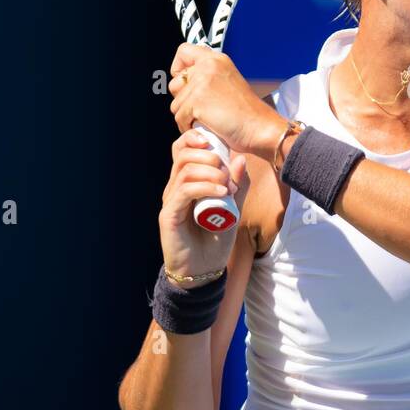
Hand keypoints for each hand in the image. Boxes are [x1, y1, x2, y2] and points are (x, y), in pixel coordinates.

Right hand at [159, 128, 250, 282]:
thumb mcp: (234, 208)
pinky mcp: (169, 215)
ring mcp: (171, 200)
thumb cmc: (216, 238)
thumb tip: (240, 158)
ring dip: (209, 172)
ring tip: (226, 184)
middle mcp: (175, 187)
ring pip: (184, 170)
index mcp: (187, 181)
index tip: (216, 143)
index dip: (196, 138)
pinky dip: (204, 187)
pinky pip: (183, 191)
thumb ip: (237, 184)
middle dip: (208, 155)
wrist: (204, 270)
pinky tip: (221, 191)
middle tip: (226, 170)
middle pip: (183, 154)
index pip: (184, 149)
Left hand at [168, 44, 285, 158]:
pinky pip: (179, 117)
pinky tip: (205, 127)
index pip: (184, 52)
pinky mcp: (197, 101)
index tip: (187, 81)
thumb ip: (207, 76)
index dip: (180, 68)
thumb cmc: (247, 113)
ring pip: (176, 104)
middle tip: (202, 107)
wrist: (260, 128)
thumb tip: (183, 81)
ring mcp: (202, 83)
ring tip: (207, 119)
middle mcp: (208, 66)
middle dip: (183, 99)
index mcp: (217, 60)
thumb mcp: (228, 82)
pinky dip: (188, 126)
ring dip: (187, 116)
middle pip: (175, 83)